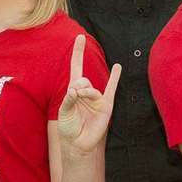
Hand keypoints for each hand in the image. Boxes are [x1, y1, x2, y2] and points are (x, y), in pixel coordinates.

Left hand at [54, 35, 121, 153]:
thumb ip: (68, 100)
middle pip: (82, 79)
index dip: (78, 52)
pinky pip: (111, 90)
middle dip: (76, 87)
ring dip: (84, 93)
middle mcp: (86, 92)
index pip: (76, 67)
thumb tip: (76, 90)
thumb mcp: (63, 112)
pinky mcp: (105, 106)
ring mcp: (97, 98)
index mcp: (74, 90)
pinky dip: (115, 78)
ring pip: (90, 88)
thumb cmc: (69, 127)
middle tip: (73, 97)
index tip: (80, 37)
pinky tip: (118, 67)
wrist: (79, 143)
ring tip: (80, 99)